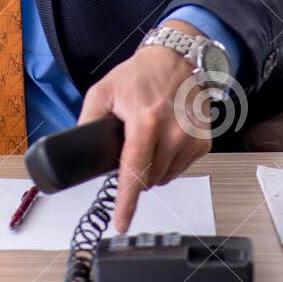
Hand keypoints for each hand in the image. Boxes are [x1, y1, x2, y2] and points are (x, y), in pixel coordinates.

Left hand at [77, 20, 213, 232]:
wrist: (178, 58)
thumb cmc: (141, 74)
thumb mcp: (103, 91)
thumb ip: (88, 121)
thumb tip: (79, 150)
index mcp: (146, 121)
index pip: (134, 171)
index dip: (126, 202)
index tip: (121, 222)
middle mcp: (173, 132)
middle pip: (148, 179)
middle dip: (134, 173)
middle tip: (129, 148)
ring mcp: (191, 138)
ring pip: (165, 178)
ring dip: (152, 169)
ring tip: (148, 139)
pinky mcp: (203, 142)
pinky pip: (180, 168)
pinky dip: (168, 162)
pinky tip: (164, 139)